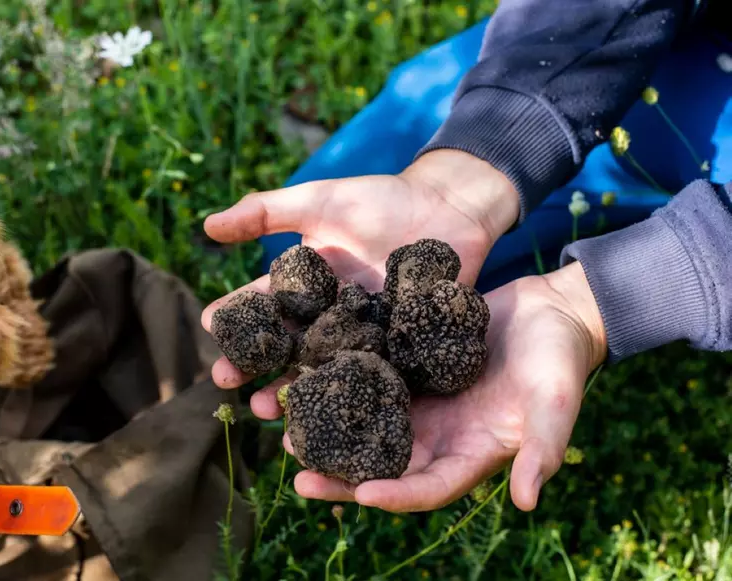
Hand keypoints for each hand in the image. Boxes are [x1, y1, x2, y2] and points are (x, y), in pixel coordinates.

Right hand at [201, 149, 519, 393]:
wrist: (446, 207)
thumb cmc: (380, 200)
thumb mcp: (318, 201)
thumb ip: (266, 212)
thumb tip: (207, 227)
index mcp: (306, 286)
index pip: (263, 303)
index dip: (235, 314)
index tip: (207, 327)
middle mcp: (327, 317)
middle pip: (284, 344)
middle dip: (253, 363)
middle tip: (224, 379)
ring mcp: (361, 336)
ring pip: (320, 367)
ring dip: (290, 389)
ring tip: (264, 408)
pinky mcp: (397, 349)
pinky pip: (370, 374)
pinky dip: (349, 395)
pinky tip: (330, 416)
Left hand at [278, 261, 607, 511]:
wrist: (550, 311)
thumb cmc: (560, 360)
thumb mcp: (557, 402)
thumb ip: (543, 448)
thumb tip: (528, 503)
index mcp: (469, 454)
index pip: (428, 488)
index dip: (397, 495)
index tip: (362, 496)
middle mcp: (436, 435)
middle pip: (382, 465)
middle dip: (342, 474)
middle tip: (300, 475)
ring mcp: (418, 401)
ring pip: (365, 424)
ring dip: (329, 429)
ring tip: (286, 428)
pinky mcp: (406, 365)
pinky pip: (368, 379)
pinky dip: (339, 382)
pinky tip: (306, 374)